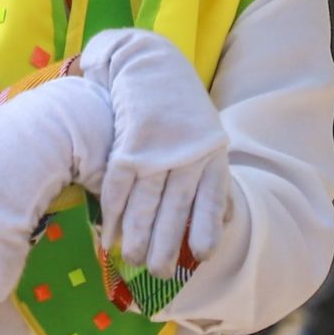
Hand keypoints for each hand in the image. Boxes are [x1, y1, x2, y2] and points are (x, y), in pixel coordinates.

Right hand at [80, 29, 231, 276]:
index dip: (204, 228)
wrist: (150, 62)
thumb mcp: (207, 136)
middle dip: (164, 243)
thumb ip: (212, 177)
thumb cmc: (179, 106)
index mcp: (210, 155)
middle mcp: (185, 154)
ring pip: (144, 201)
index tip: (200, 256)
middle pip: (173, 208)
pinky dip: (112, 210)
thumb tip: (225, 220)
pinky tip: (108, 231)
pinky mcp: (128, 141)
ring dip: (135, 234)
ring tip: (129, 260)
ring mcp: (156, 149)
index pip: (211, 199)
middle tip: (156, 273)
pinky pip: (118, 182)